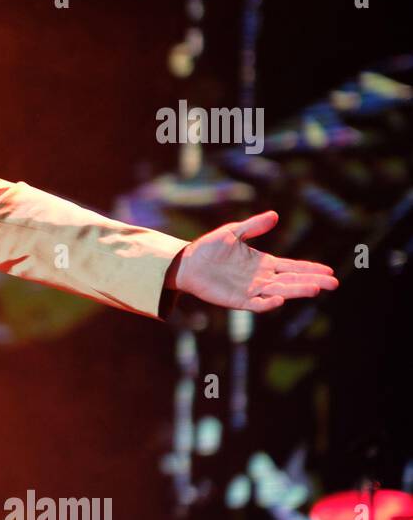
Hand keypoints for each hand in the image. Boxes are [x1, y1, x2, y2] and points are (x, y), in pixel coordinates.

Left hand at [169, 210, 337, 312]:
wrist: (186, 263)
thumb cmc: (209, 247)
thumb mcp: (233, 232)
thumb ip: (253, 226)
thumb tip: (275, 215)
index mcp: (263, 263)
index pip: (292, 267)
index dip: (310, 268)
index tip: (329, 270)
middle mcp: (261, 278)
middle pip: (292, 281)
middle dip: (312, 281)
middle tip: (333, 283)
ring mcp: (250, 290)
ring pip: (279, 292)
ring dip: (297, 291)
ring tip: (316, 289)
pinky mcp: (237, 300)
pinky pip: (256, 304)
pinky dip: (268, 303)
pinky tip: (280, 300)